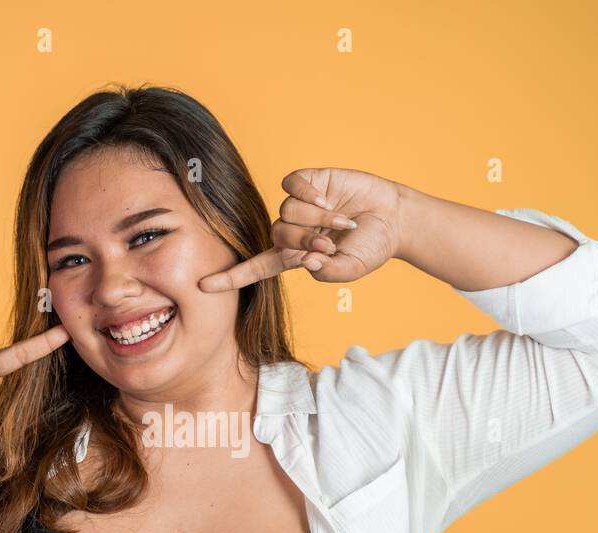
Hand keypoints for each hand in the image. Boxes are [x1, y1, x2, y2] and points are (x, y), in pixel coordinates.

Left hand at [198, 168, 409, 290]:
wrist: (394, 217)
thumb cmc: (372, 247)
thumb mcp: (350, 269)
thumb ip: (327, 270)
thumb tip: (303, 258)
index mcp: (296, 256)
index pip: (257, 268)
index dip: (231, 277)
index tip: (203, 285)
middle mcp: (293, 230)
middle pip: (278, 236)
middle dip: (305, 240)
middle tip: (331, 242)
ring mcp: (300, 205)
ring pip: (285, 212)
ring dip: (314, 219)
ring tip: (340, 221)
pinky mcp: (308, 182)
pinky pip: (292, 186)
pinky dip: (308, 194)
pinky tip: (328, 199)